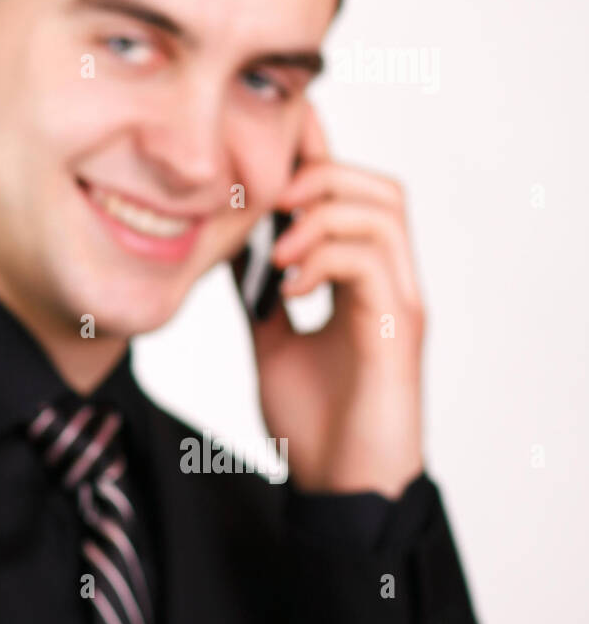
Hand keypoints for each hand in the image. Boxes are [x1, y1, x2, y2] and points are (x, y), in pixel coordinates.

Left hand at [244, 102, 424, 498]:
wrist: (339, 490)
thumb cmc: (314, 423)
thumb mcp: (271, 340)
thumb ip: (259, 292)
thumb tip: (226, 248)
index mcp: (359, 280)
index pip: (346, 196)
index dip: (313, 157)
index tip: (268, 133)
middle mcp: (387, 282)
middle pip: (377, 186)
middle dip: (320, 173)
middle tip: (267, 196)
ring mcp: (398, 302)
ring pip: (383, 211)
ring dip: (322, 211)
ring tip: (277, 245)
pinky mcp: (398, 331)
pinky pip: (372, 263)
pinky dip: (325, 258)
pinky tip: (288, 286)